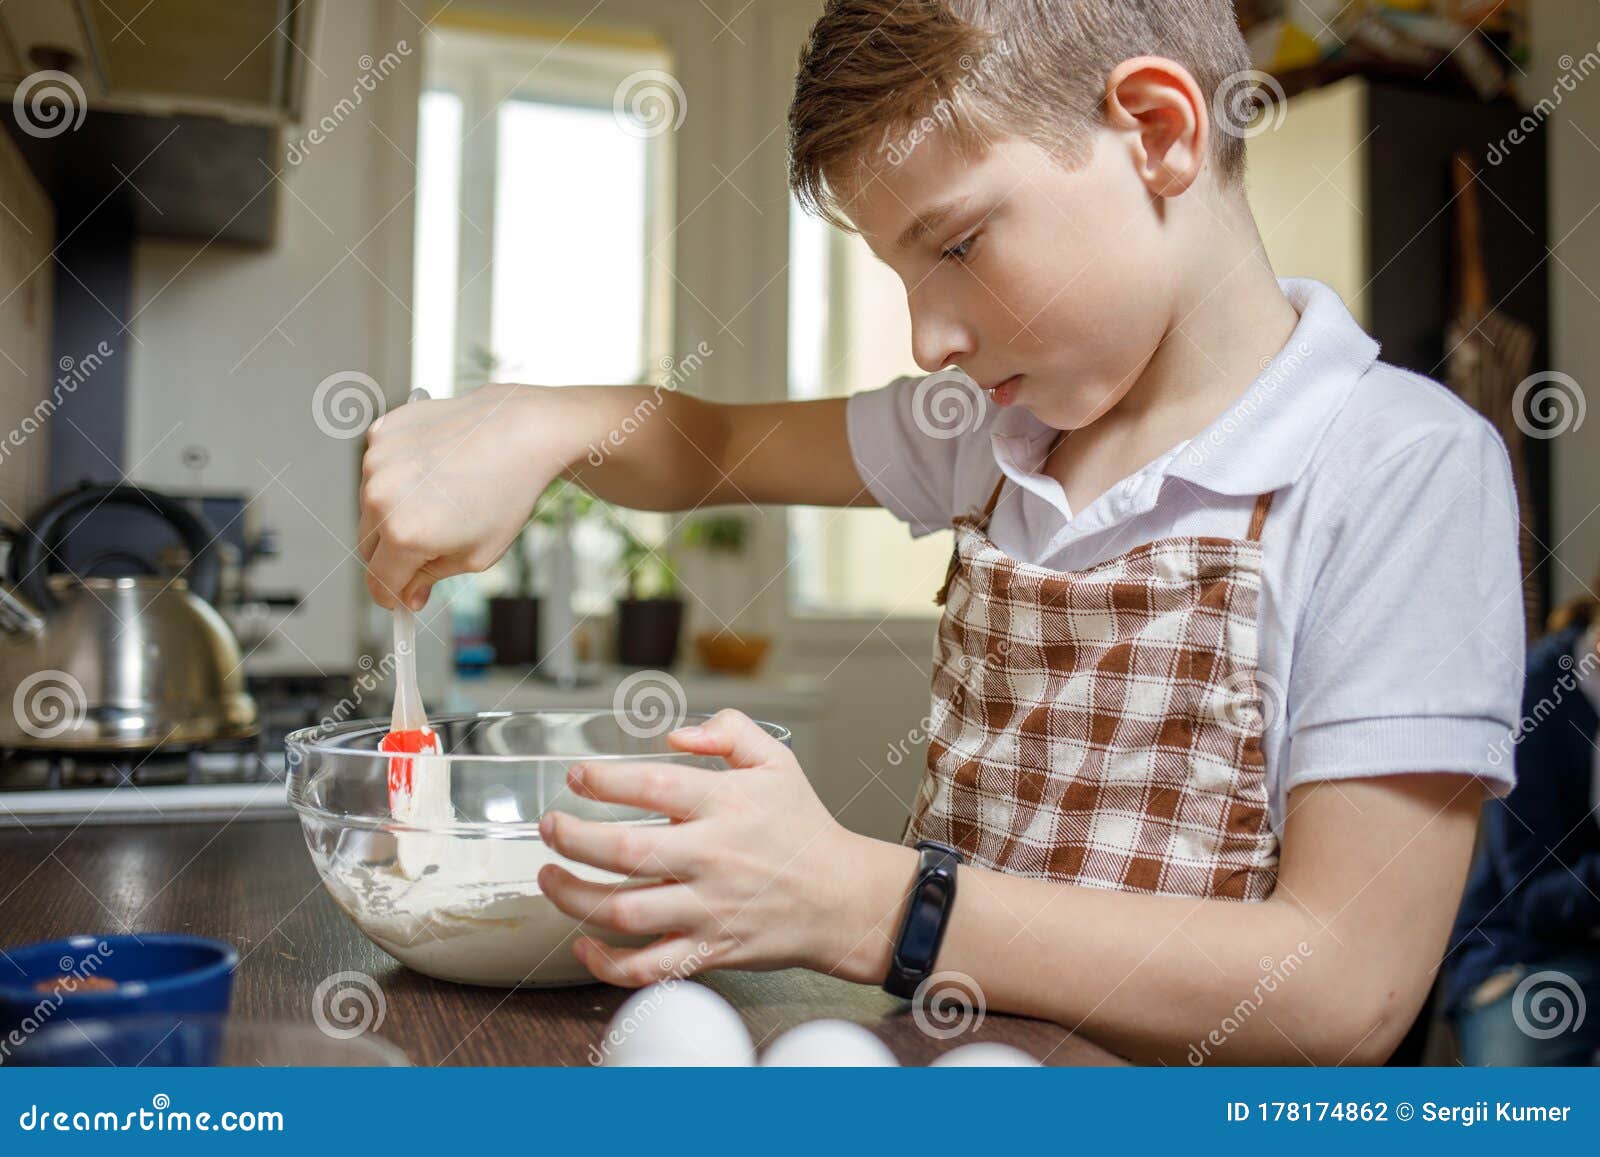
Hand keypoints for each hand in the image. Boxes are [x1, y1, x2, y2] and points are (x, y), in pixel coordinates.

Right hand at [358, 382, 567, 608]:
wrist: (522, 431)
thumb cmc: (507, 491)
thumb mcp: (476, 555)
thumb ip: (431, 577)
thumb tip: (408, 594)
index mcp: (403, 533)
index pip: (378, 582)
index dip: (392, 595)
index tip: (401, 597)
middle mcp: (380, 497)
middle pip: (369, 546)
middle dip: (392, 554)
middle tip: (427, 547)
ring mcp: (377, 461)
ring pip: (370, 505)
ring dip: (393, 511)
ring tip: (441, 497)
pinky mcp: (383, 432)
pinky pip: (379, 468)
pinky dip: (397, 474)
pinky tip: (434, 468)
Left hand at [537, 709, 866, 985]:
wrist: (841, 898)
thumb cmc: (803, 829)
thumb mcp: (776, 760)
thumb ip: (728, 731)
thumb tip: (676, 735)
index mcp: (725, 805)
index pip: (650, 785)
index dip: (603, 779)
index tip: (577, 777)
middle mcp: (711, 857)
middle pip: (622, 850)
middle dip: (572, 838)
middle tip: (550, 827)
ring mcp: (707, 908)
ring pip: (622, 911)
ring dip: (573, 896)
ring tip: (549, 877)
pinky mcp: (707, 950)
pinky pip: (646, 966)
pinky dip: (606, 962)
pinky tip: (584, 943)